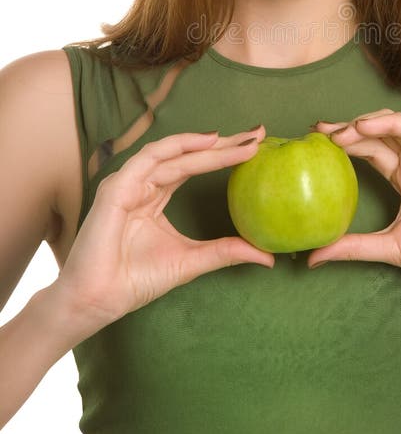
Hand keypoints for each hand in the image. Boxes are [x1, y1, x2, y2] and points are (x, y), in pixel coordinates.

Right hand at [54, 127, 273, 331]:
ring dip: (207, 145)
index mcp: (155, 195)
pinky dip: (177, 147)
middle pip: (187, 155)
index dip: (224, 154)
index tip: (256, 146)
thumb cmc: (136, 280)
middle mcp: (142, 184)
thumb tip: (268, 257)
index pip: (193, 166)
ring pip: (173, 154)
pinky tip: (205, 144)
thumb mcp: (193, 260)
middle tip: (257, 134)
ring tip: (239, 141)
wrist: (100, 300)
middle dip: (223, 143)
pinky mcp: (116, 188)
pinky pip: (149, 159)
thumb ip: (226, 251)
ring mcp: (128, 183)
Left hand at [308, 111, 400, 301]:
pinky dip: (391, 124)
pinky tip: (365, 127)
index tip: (314, 144)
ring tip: (338, 134)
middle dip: (347, 130)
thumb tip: (311, 259)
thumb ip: (352, 247)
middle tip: (318, 133)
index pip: (371, 151)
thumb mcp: (388, 247)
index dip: (344, 143)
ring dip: (365, 124)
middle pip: (379, 135)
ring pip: (396, 126)